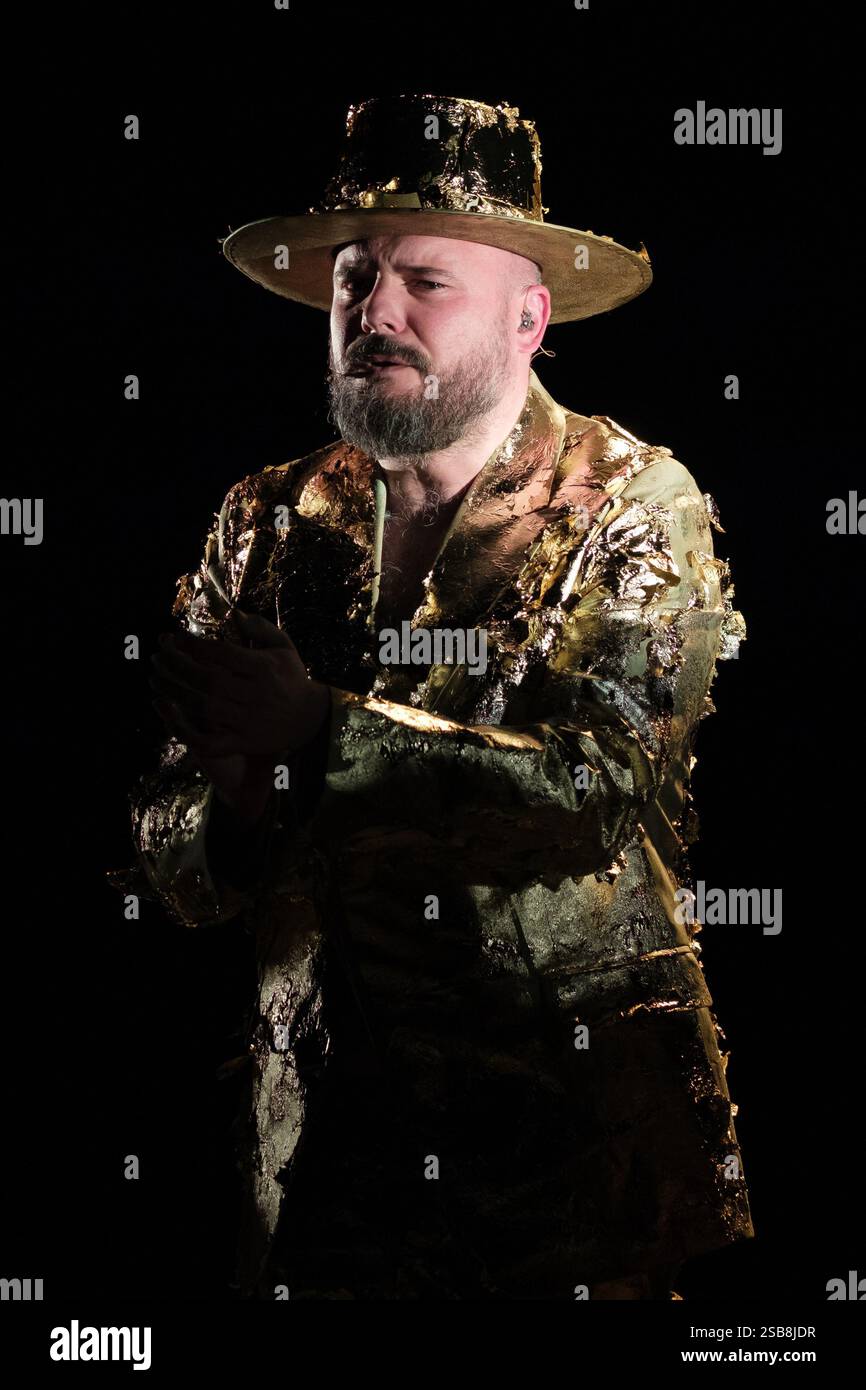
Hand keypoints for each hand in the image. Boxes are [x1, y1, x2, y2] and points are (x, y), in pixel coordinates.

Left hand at [149, 609, 329, 811]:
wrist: (310, 718)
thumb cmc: (291, 678)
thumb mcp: (284, 647)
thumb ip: (260, 628)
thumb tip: (233, 613)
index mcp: (264, 669)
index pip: (222, 654)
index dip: (193, 645)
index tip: (174, 637)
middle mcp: (255, 695)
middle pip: (207, 680)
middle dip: (176, 666)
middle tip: (158, 656)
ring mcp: (248, 722)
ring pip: (202, 708)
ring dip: (173, 692)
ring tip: (155, 677)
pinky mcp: (242, 742)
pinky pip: (208, 742)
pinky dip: (184, 731)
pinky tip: (166, 714)